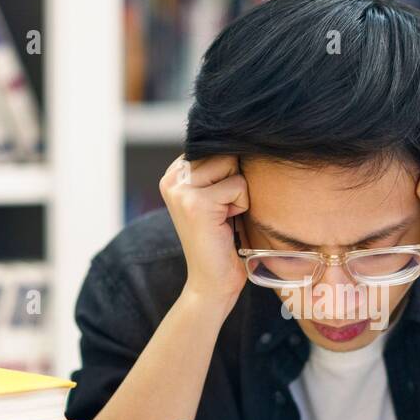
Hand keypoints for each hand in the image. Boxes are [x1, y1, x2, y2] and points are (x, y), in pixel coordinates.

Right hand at [159, 154, 249, 310]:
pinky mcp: (196, 202)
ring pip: (231, 166)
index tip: (219, 202)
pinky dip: (241, 205)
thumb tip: (247, 138)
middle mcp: (172, 178)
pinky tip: (226, 224)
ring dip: (239, 193)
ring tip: (225, 216)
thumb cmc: (223, 239)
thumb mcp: (217, 196)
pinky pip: (238, 186)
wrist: (211, 282)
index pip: (216, 146)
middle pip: (225, 152)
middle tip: (223, 211)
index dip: (229, 172)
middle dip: (235, 181)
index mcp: (174, 173)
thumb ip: (220, 168)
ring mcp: (181, 189)